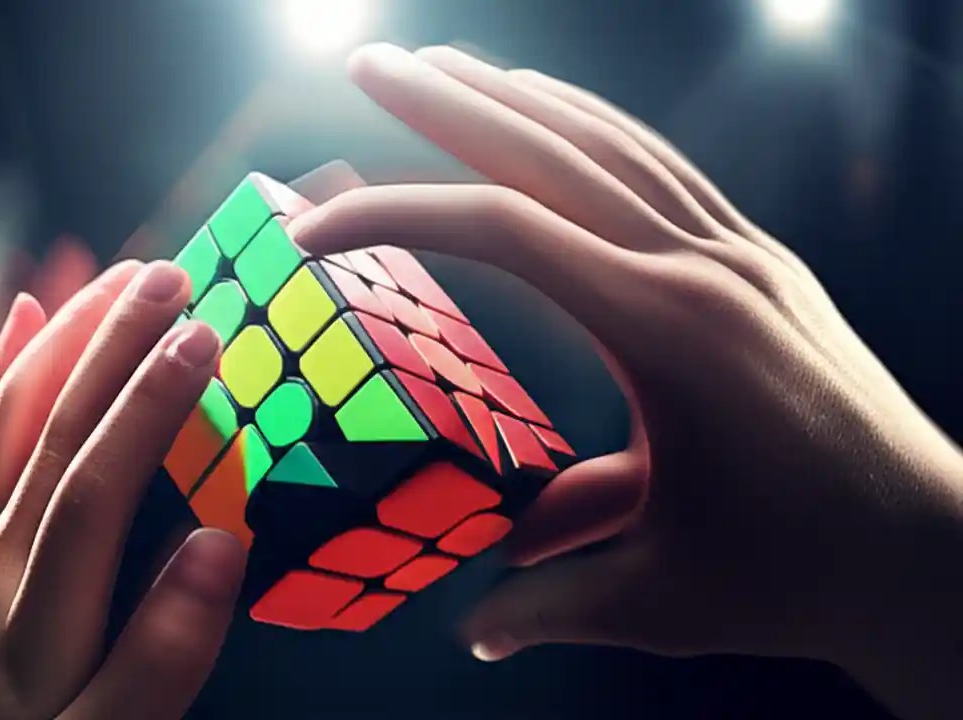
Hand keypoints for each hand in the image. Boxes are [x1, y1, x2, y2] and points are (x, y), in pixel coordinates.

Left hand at [0, 260, 245, 718]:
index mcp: (35, 614)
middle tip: (165, 274)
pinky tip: (15, 324)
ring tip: (105, 277)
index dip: (149, 405)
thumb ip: (159, 661)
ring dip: (58, 341)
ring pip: (5, 421)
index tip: (202, 338)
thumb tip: (218, 550)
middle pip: (49, 430)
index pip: (96, 483)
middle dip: (109, 343)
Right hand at [292, 44, 962, 719]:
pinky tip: (557, 115)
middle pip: (554, 153)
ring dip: (522, 99)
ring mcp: (740, 256)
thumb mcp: (656, 596)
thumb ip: (550, 601)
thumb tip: (472, 627)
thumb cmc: (798, 578)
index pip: (504, 233)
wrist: (934, 557)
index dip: (396, 215)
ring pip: (612, 144)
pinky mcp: (761, 264)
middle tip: (369, 65)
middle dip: (447, 103)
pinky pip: (664, 169)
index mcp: (667, 333)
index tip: (314, 226)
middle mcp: (704, 268)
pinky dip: (596, 129)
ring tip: (448, 68)